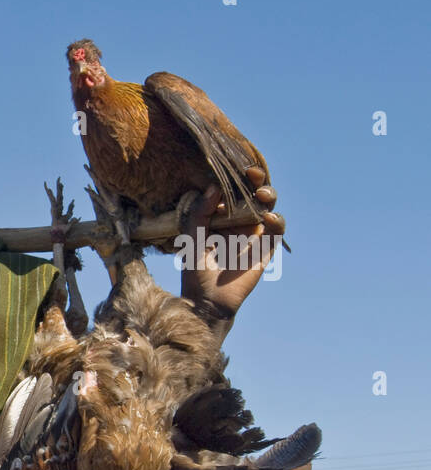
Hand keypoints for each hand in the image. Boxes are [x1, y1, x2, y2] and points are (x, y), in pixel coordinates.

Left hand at [179, 179, 278, 319]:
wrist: (206, 300)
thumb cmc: (195, 270)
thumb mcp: (192, 237)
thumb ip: (200, 212)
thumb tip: (213, 186)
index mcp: (220, 218)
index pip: (231, 192)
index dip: (235, 179)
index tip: (233, 168)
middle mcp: (238, 223)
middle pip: (253, 194)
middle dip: (255, 181)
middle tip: (251, 174)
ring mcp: (253, 235)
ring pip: (269, 207)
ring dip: (268, 196)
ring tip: (261, 194)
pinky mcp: (266, 249)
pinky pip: (277, 230)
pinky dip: (276, 221)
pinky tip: (267, 217)